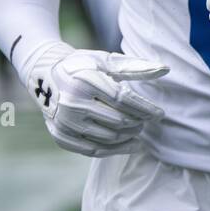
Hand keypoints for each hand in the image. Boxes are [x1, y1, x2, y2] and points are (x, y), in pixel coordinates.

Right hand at [25, 42, 168, 157]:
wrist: (43, 75)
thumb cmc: (82, 65)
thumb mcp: (105, 60)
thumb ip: (135, 66)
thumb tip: (166, 69)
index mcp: (85, 81)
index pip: (123, 100)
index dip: (145, 109)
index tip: (160, 114)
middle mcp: (73, 103)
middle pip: (118, 121)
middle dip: (138, 122)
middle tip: (147, 120)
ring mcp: (65, 122)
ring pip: (109, 137)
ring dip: (129, 135)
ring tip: (138, 128)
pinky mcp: (61, 136)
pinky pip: (94, 150)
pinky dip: (116, 150)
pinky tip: (131, 145)